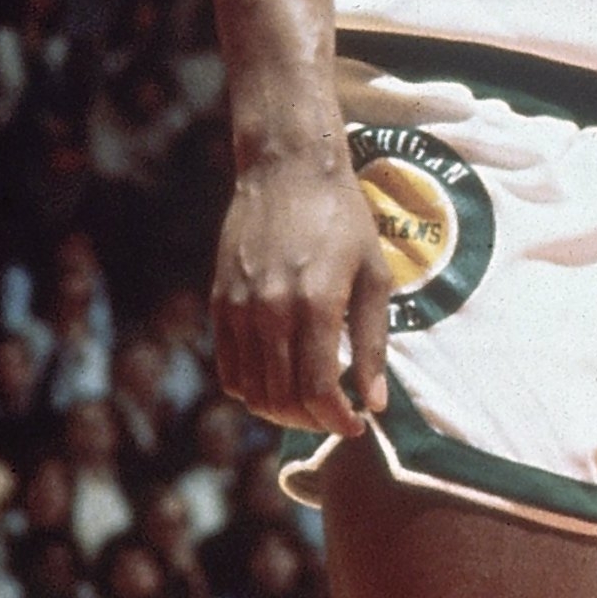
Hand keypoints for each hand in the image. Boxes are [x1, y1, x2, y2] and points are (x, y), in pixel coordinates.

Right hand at [211, 147, 389, 436]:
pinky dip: (251, 390)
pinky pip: (228, 368)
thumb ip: (373, 342)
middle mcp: (269, 311)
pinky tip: (279, 384)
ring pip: (251, 390)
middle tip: (338, 418)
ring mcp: (238, 308)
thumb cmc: (344, 220)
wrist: (288, 172)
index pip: (317, 389)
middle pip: (282, 397)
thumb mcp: (375, 275)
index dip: (337, 419)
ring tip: (312, 407)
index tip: (357, 426)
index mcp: (314, 303)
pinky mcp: (220, 303)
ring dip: (282, 412)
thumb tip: (376, 402)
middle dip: (313, 421)